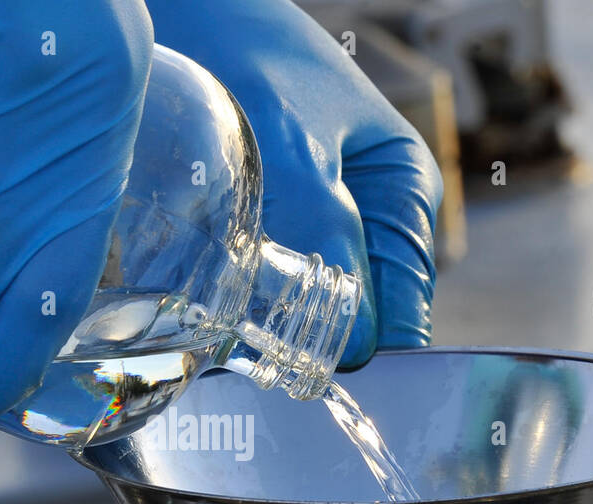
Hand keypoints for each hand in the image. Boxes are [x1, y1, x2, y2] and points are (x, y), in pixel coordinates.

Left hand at [146, 0, 440, 367]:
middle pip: (349, 323)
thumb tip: (354, 348)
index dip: (352, 357)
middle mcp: (369, 217)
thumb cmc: (248, 54)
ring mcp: (319, 220)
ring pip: (302, 312)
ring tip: (211, 325)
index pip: (402, 320)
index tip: (295, 378)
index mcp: (405, 198)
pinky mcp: (268, 224)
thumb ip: (327, 244)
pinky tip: (194, 303)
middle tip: (242, 352)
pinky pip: (262, 289)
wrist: (187, 2)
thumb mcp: (295, 153)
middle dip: (301, 346)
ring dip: (261, 330)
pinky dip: (232, 306)